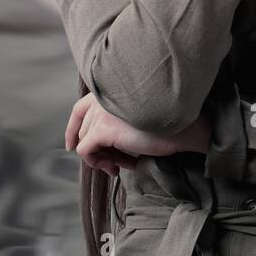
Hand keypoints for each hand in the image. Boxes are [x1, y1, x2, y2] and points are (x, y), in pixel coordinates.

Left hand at [65, 93, 211, 177]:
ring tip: (122, 164)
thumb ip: (115, 120)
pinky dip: (99, 162)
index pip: (79, 108)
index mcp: (110, 88)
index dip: (73, 128)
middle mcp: (102, 96)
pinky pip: (86, 152)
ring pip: (84, 142)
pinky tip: (118, 167)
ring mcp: (101, 112)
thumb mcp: (137, 116)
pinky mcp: (103, 129)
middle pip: (83, 129)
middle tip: (116, 163)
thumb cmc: (168, 122)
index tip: (72, 146)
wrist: (184, 126)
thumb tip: (98, 145)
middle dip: (97, 149)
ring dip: (102, 157)